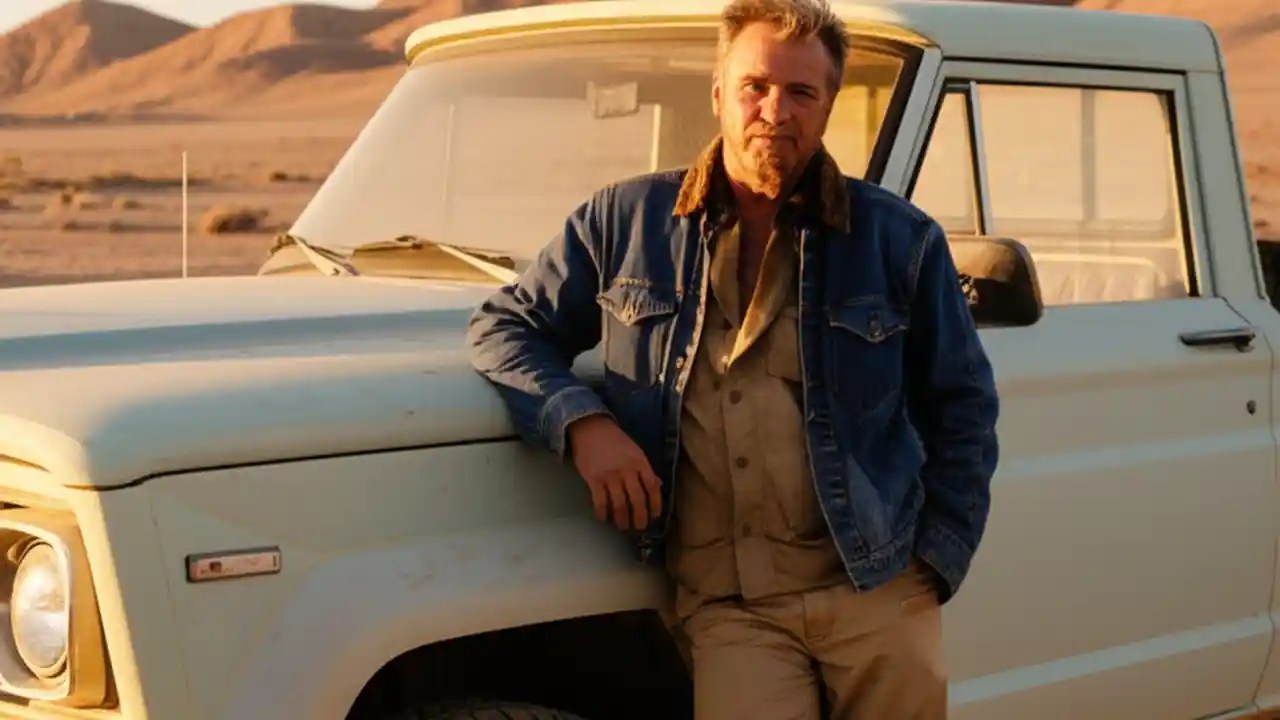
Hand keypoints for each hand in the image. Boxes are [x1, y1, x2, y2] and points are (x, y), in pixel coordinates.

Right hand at [567, 414, 662, 530]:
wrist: (590, 427)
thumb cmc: (615, 440)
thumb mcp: (635, 450)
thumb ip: (645, 469)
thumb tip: (657, 487)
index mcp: (640, 461)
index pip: (652, 487)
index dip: (655, 505)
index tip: (655, 516)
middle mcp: (626, 470)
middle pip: (637, 499)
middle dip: (640, 517)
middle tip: (640, 527)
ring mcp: (609, 475)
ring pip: (619, 504)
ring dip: (622, 519)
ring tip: (623, 526)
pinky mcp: (593, 479)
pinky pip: (600, 501)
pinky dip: (602, 513)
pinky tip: (604, 518)